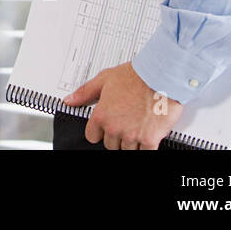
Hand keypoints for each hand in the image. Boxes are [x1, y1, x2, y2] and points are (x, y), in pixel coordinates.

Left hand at [63, 62, 182, 149]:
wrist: (160, 78)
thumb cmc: (136, 77)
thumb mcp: (104, 79)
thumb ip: (85, 92)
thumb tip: (70, 100)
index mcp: (102, 115)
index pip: (92, 136)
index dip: (98, 131)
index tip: (105, 127)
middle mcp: (115, 128)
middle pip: (110, 144)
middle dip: (116, 136)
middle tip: (125, 123)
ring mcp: (132, 136)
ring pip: (127, 150)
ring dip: (131, 141)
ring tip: (137, 125)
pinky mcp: (150, 140)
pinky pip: (144, 152)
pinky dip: (146, 146)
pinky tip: (147, 135)